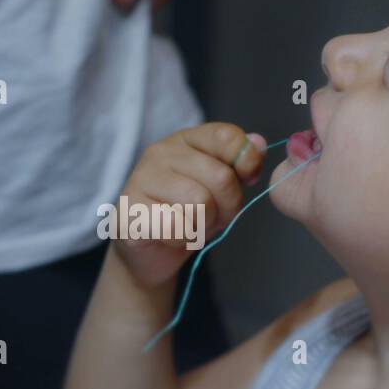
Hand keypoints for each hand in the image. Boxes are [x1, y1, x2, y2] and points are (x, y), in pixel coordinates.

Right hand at [114, 122, 266, 288]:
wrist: (150, 252)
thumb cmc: (188, 214)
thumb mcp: (221, 188)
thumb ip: (240, 164)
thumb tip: (258, 144)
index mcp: (186, 140)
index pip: (226, 137)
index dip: (247, 162)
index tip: (246, 179)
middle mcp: (161, 152)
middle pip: (221, 177)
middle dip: (226, 207)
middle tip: (211, 215)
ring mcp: (141, 178)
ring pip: (200, 203)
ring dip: (204, 225)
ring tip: (190, 225)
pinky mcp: (130, 209)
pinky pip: (177, 226)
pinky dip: (183, 238)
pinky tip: (172, 235)